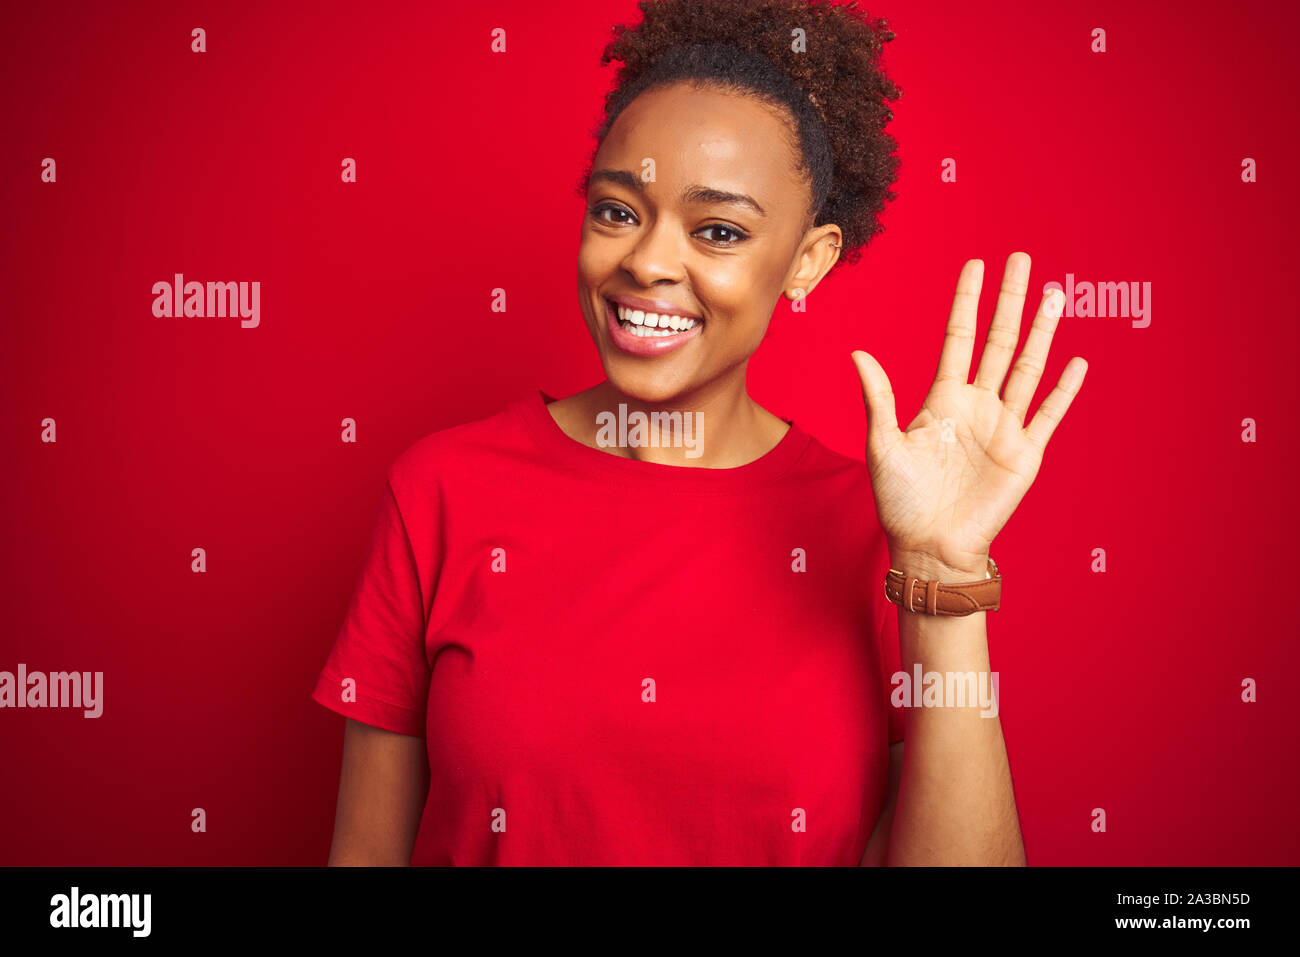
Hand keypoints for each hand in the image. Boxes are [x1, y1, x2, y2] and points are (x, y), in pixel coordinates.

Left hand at [851, 252, 1086, 580]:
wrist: (929, 546)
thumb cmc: (900, 502)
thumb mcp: (883, 446)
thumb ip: (879, 399)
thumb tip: (858, 354)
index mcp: (942, 400)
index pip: (959, 338)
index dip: (967, 302)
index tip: (976, 266)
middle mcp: (977, 406)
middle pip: (999, 342)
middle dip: (1011, 301)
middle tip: (1022, 260)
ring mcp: (1004, 428)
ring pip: (1028, 368)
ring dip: (1043, 331)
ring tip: (1056, 294)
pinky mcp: (1025, 454)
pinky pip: (1048, 415)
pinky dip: (1064, 389)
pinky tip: (1077, 361)